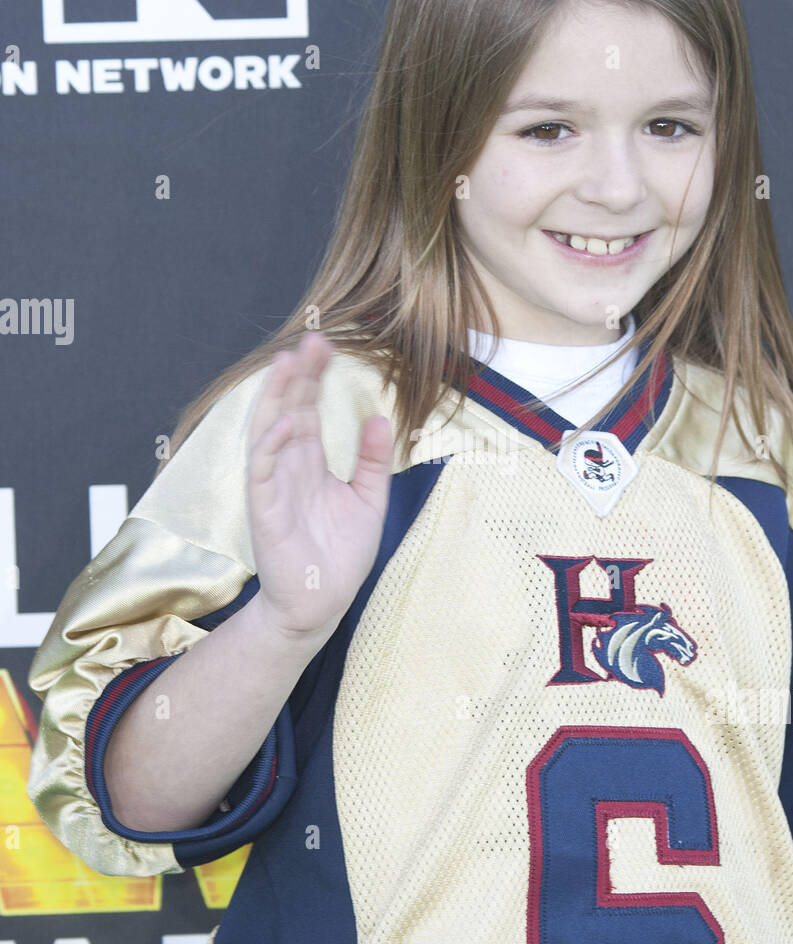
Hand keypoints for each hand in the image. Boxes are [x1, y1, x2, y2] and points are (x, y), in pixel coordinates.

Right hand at [246, 331, 392, 639]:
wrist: (321, 604)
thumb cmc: (339, 555)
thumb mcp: (368, 500)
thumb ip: (373, 461)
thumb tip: (379, 418)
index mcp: (310, 463)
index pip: (310, 409)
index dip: (316, 378)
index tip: (328, 346)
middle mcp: (288, 467)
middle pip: (289, 409)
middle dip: (299, 375)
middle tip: (312, 339)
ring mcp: (273, 486)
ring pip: (269, 431)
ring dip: (278, 397)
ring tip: (289, 364)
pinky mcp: (265, 510)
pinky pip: (261, 471)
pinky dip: (270, 445)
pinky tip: (285, 422)